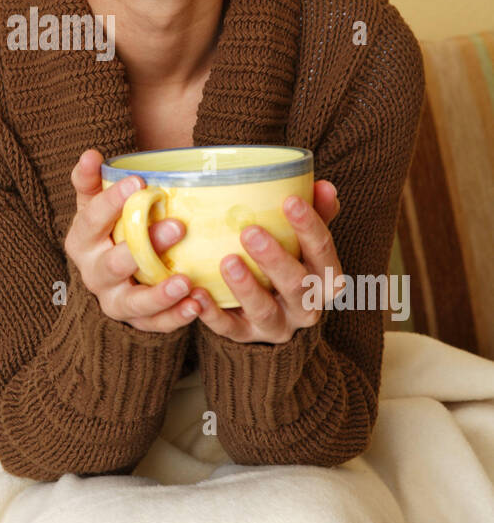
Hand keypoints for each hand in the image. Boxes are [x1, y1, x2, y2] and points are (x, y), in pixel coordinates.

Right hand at [65, 149, 201, 332]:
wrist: (110, 279)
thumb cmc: (108, 232)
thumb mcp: (95, 206)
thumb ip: (90, 181)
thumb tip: (90, 154)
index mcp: (81, 241)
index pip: (91, 220)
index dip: (112, 201)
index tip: (139, 181)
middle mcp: (94, 274)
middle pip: (114, 263)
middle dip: (144, 247)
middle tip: (177, 226)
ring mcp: (114, 301)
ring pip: (133, 302)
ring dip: (160, 293)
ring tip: (186, 281)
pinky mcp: (136, 322)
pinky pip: (155, 324)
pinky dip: (176, 317)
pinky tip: (196, 305)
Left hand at [193, 181, 344, 344]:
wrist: (274, 316)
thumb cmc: (290, 262)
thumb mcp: (304, 242)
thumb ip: (316, 215)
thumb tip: (325, 186)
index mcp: (324, 279)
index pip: (324, 253)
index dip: (310, 227)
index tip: (290, 200)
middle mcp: (306, 307)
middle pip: (296, 285)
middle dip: (275, 259)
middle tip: (250, 231)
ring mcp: (276, 325)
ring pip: (264, 311)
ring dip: (246, 287)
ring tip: (227, 261)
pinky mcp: (245, 336)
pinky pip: (229, 329)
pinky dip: (212, 314)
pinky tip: (197, 295)